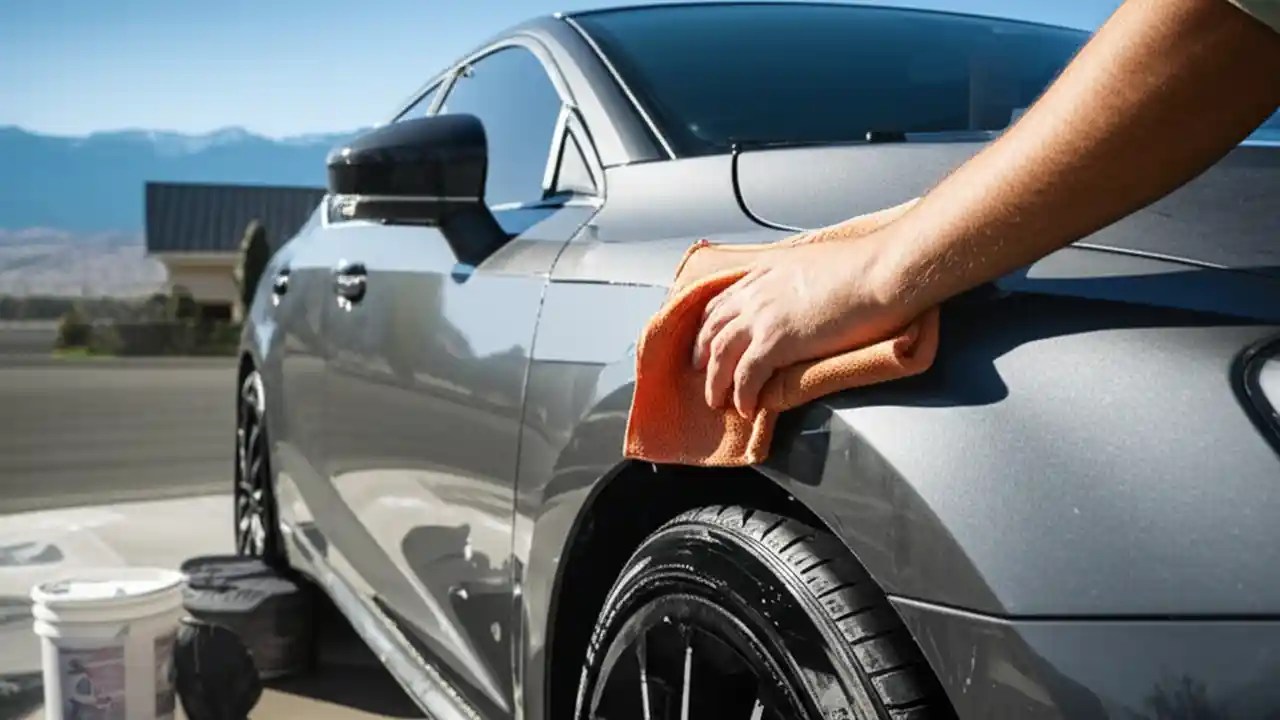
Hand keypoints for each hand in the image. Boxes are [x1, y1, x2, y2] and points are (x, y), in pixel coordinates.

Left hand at [692, 232, 911, 416]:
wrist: (884, 270)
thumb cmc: (868, 265)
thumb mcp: (819, 259)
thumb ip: (801, 276)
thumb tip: (809, 288)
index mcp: (767, 271)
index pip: (724, 299)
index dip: (711, 323)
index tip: (707, 338)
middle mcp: (757, 292)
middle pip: (713, 327)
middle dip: (702, 353)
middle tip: (699, 372)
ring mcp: (763, 317)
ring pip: (720, 354)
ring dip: (715, 381)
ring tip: (716, 400)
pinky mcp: (776, 341)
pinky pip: (746, 376)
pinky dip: (742, 395)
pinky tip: (746, 408)